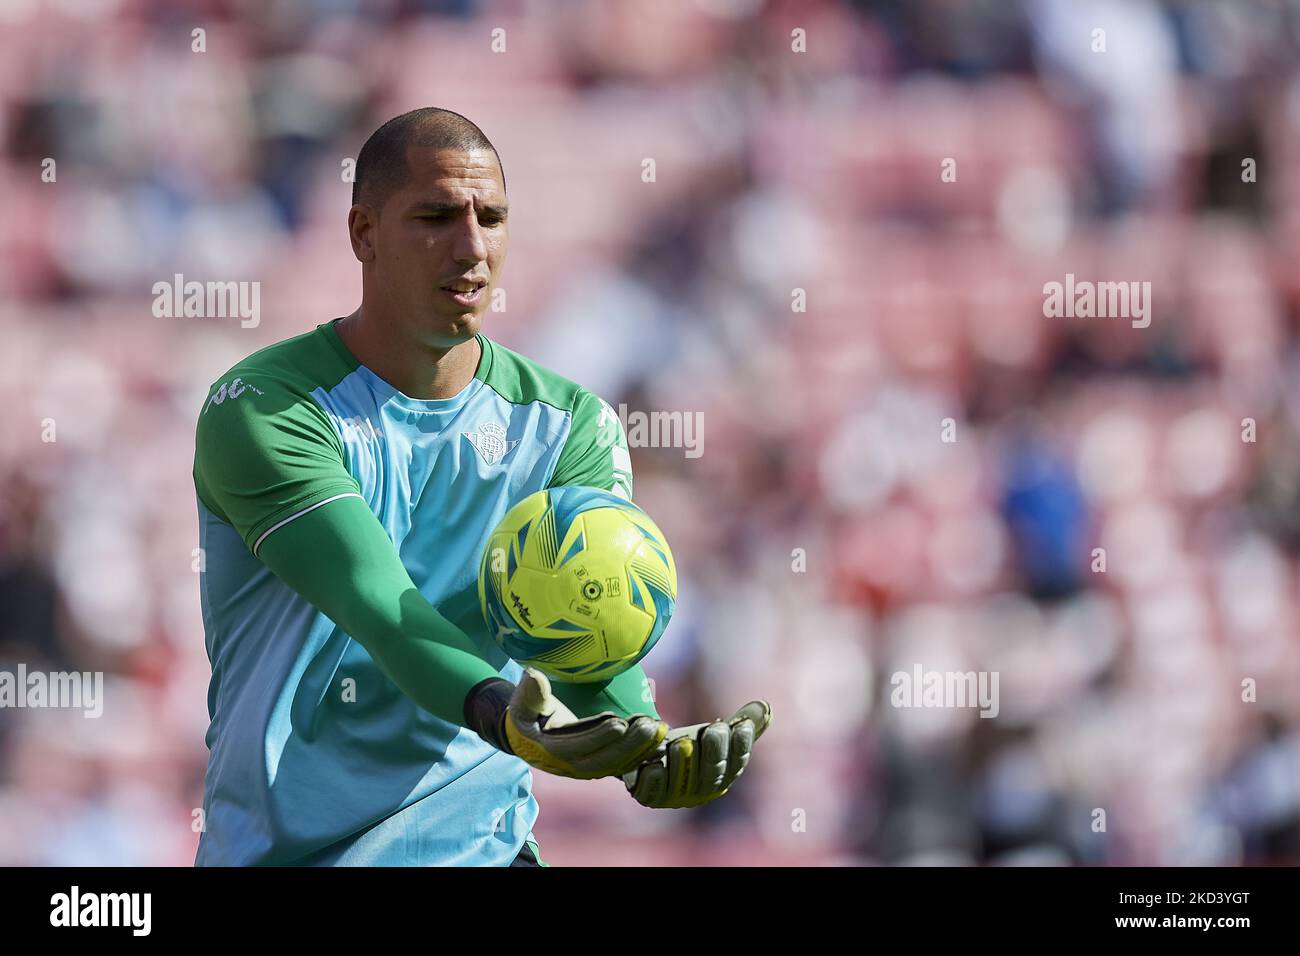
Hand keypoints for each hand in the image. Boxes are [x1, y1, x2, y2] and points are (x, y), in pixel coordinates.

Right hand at [501, 668, 668, 779]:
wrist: (526, 736)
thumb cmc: (526, 715)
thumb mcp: (522, 703)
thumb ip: (529, 692)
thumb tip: (533, 675)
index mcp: (549, 750)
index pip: (576, 746)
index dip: (597, 736)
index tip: (618, 722)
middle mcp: (569, 765)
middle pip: (601, 761)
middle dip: (627, 745)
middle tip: (649, 726)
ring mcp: (584, 767)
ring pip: (614, 765)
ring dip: (638, 750)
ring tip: (658, 729)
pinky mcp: (597, 764)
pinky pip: (620, 764)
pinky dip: (640, 754)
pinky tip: (658, 740)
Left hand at [623, 700, 771, 807]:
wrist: (649, 759)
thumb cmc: (689, 746)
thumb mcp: (713, 733)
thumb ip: (739, 722)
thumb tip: (765, 706)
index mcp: (722, 777)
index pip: (737, 763)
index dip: (741, 746)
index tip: (742, 725)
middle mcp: (700, 792)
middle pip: (712, 775)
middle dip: (715, 751)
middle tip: (715, 728)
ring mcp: (674, 797)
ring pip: (683, 784)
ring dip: (684, 762)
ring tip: (682, 740)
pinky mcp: (648, 796)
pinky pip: (651, 793)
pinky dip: (653, 779)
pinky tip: (654, 763)